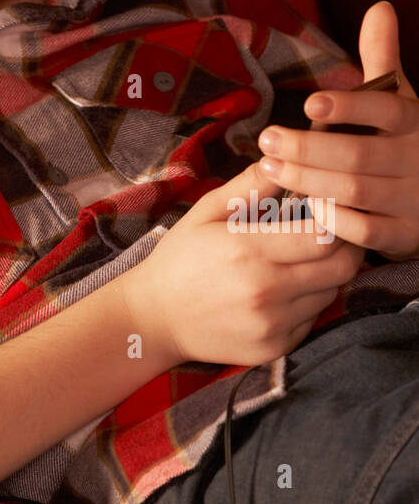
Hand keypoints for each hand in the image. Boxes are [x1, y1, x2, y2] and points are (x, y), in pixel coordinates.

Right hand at [128, 160, 365, 367]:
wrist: (155, 317)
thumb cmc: (181, 257)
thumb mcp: (206, 211)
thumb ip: (250, 185)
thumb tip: (284, 155)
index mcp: (248, 251)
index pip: (323, 235)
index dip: (337, 217)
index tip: (330, 205)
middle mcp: (266, 291)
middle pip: (341, 267)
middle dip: (348, 244)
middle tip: (337, 229)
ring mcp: (273, 324)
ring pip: (332, 293)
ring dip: (329, 272)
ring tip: (308, 256)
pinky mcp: (276, 348)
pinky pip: (314, 319)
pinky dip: (311, 300)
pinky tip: (289, 287)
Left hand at [257, 1, 418, 260]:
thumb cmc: (403, 141)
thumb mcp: (398, 100)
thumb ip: (382, 57)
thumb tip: (379, 7)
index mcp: (413, 122)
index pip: (386, 110)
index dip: (350, 106)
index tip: (310, 104)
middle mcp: (416, 159)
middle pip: (359, 154)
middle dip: (309, 148)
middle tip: (267, 139)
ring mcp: (412, 200)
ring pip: (356, 191)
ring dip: (309, 180)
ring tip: (270, 167)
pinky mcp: (403, 236)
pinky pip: (365, 231)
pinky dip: (335, 220)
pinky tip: (307, 205)